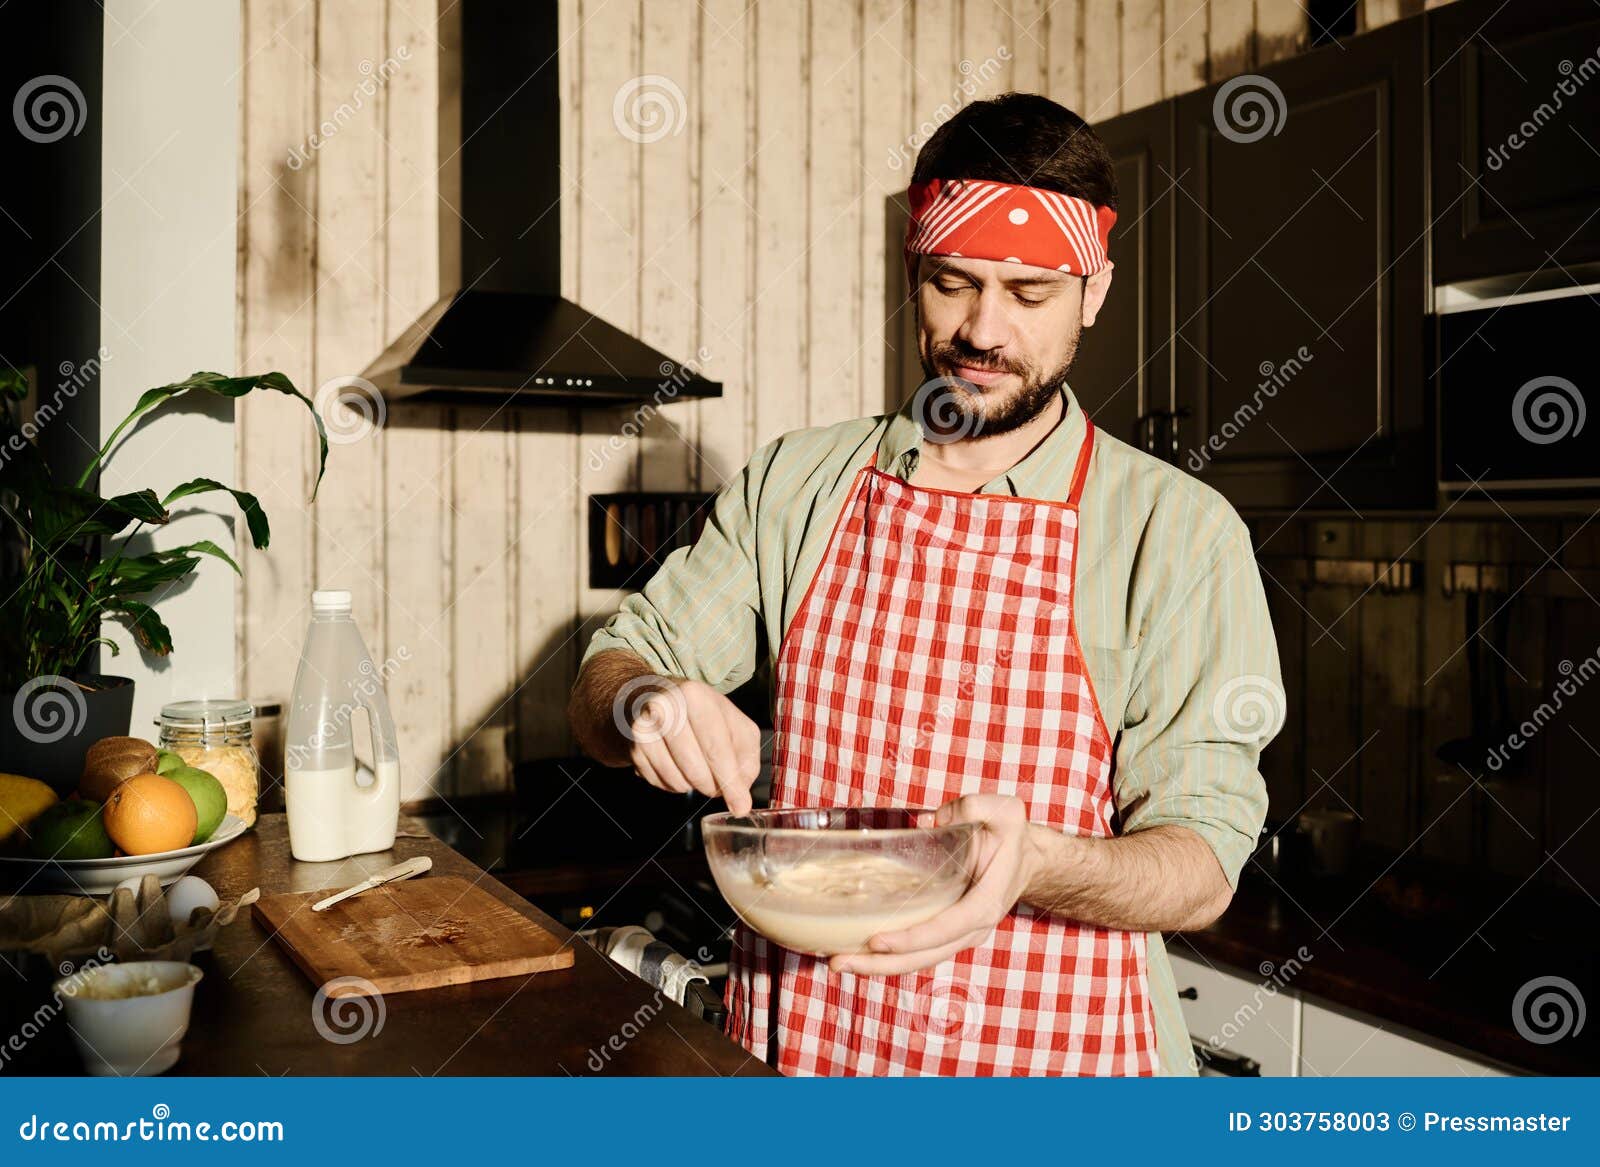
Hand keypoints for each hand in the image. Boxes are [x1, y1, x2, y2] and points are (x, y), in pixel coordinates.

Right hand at [617, 676, 761, 813]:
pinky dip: (675, 783)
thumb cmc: (695, 711)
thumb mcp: (730, 719)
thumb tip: (741, 795)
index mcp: (694, 696)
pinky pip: (661, 784)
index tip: (740, 805)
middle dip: (713, 786)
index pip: (716, 748)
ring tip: (697, 766)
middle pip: (696, 769)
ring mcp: (644, 731)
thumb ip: (745, 754)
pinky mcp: (633, 750)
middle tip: (719, 786)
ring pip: (679, 781)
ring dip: (694, 784)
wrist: (647, 698)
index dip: (731, 781)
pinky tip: (677, 765)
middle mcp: (664, 709)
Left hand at [830, 794, 1036, 975]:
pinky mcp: (948, 932)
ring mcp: (960, 935)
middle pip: (924, 956)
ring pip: (918, 960)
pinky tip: (857, 951)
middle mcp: (972, 928)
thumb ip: (973, 807)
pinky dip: (888, 955)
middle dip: (881, 963)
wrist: (1026, 858)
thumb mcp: (1004, 811)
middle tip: (838, 963)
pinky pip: (917, 950)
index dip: (911, 938)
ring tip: (837, 963)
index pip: (945, 929)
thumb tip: (932, 820)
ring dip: (878, 966)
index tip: (877, 940)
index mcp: (985, 904)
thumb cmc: (1011, 835)